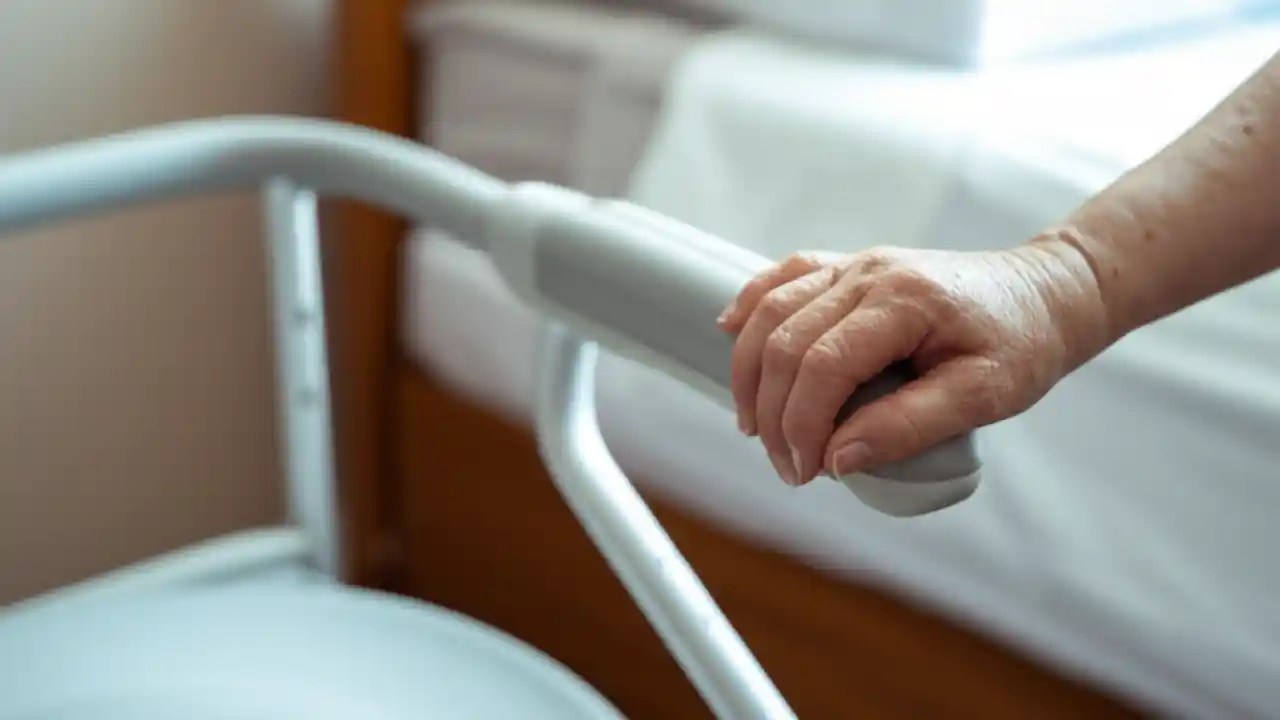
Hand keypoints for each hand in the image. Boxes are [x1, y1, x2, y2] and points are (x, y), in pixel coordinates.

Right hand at [716, 240, 1104, 485]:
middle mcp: (869, 274)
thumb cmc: (1022, 345)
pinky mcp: (848, 267)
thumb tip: (839, 457)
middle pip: (786, 341)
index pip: (824, 364)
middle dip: (775, 413)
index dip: (803, 424)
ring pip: (771, 310)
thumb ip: (910, 426)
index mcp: (905, 302)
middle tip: (788, 467)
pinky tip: (729, 332)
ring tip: (755, 427)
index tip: (807, 472)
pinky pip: (783, 277)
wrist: (1043, 294)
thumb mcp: (984, 396)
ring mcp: (855, 265)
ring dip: (751, 372)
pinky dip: (750, 305)